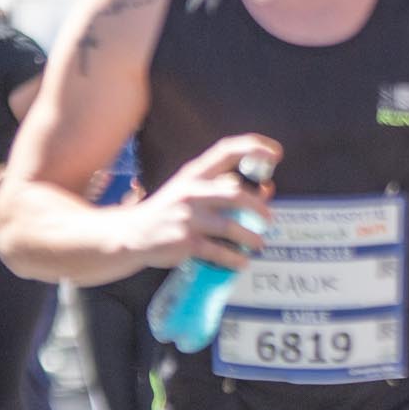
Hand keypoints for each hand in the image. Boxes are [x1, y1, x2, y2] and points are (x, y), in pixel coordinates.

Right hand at [131, 134, 281, 269]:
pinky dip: (234, 258)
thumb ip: (225, 188)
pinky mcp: (185, 242)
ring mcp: (187, 217)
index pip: (226, 150)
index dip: (254, 148)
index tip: (276, 154)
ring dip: (251, 237)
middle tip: (270, 219)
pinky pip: (218, 250)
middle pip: (235, 193)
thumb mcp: (192, 191)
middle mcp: (191, 191)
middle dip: (259, 206)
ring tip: (258, 244)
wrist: (132, 234)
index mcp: (194, 173)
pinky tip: (242, 261)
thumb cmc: (170, 211)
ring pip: (230, 226)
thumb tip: (267, 189)